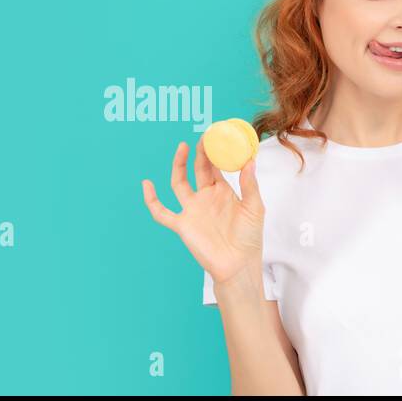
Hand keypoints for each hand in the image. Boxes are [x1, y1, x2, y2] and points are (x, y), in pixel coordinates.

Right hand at [141, 136, 264, 283]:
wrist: (238, 265)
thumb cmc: (250, 238)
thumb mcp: (255, 208)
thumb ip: (250, 185)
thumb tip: (249, 160)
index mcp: (223, 192)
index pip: (215, 166)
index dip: (213, 151)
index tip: (214, 135)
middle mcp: (205, 198)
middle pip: (197, 170)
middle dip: (198, 154)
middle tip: (201, 138)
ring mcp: (192, 210)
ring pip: (178, 183)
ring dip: (178, 166)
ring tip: (182, 148)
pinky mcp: (181, 224)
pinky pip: (161, 212)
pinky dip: (151, 200)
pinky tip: (146, 184)